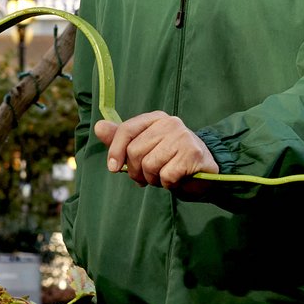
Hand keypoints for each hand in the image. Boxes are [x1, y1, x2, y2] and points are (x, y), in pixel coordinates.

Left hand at [94, 112, 219, 191]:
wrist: (205, 173)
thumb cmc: (171, 161)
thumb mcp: (145, 149)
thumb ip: (122, 140)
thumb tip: (98, 127)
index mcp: (156, 119)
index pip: (127, 130)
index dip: (115, 151)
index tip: (113, 168)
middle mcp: (170, 123)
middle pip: (135, 151)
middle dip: (137, 171)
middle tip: (148, 176)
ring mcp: (183, 137)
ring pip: (149, 165)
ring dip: (153, 179)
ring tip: (164, 176)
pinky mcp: (193, 154)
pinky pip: (166, 176)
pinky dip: (168, 184)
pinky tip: (177, 180)